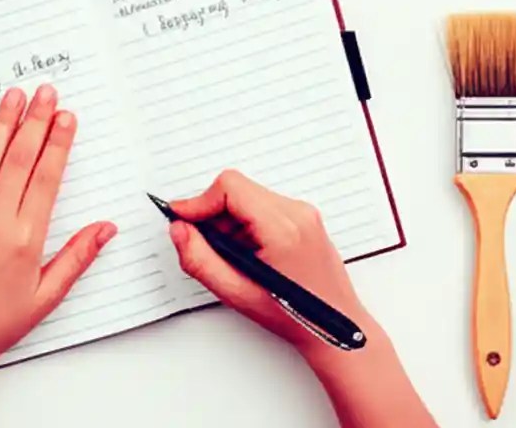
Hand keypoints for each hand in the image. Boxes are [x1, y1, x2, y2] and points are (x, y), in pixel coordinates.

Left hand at [0, 85, 114, 427]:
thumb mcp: (46, 296)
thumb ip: (76, 257)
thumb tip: (106, 228)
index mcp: (26, 238)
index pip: (47, 177)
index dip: (59, 143)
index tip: (67, 117)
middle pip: (21, 159)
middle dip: (37, 121)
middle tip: (46, 92)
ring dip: (4, 123)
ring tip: (15, 95)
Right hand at [168, 171, 436, 427]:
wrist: (335, 328)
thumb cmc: (295, 315)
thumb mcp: (236, 293)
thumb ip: (199, 259)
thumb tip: (179, 231)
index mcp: (282, 228)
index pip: (229, 188)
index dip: (198, 202)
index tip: (181, 219)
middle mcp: (297, 213)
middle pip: (237, 190)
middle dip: (213, 214)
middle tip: (204, 244)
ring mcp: (304, 214)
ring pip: (249, 197)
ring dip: (229, 221)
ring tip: (232, 257)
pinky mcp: (304, 218)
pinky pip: (263, 206)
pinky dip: (246, 224)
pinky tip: (248, 254)